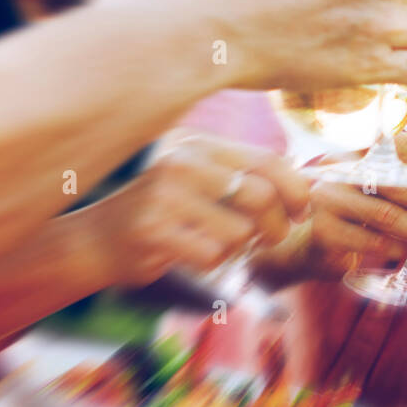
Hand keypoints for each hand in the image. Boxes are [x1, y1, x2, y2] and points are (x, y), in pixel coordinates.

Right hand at [92, 132, 310, 285]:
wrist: (97, 240)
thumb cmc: (164, 212)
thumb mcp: (203, 179)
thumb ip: (246, 176)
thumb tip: (310, 187)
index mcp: (199, 143)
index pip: (267, 160)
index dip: (296, 189)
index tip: (301, 211)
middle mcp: (180, 161)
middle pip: (260, 196)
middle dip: (276, 225)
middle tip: (271, 238)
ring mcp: (163, 194)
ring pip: (240, 231)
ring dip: (240, 248)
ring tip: (220, 245)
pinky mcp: (152, 229)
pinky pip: (212, 255)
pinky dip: (214, 263)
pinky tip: (195, 256)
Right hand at [296, 133, 406, 277]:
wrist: (308, 246)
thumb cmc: (354, 214)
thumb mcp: (383, 190)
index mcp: (356, 151)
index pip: (397, 145)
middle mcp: (339, 168)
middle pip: (397, 183)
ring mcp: (327, 198)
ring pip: (387, 215)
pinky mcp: (323, 230)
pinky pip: (370, 241)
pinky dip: (396, 248)